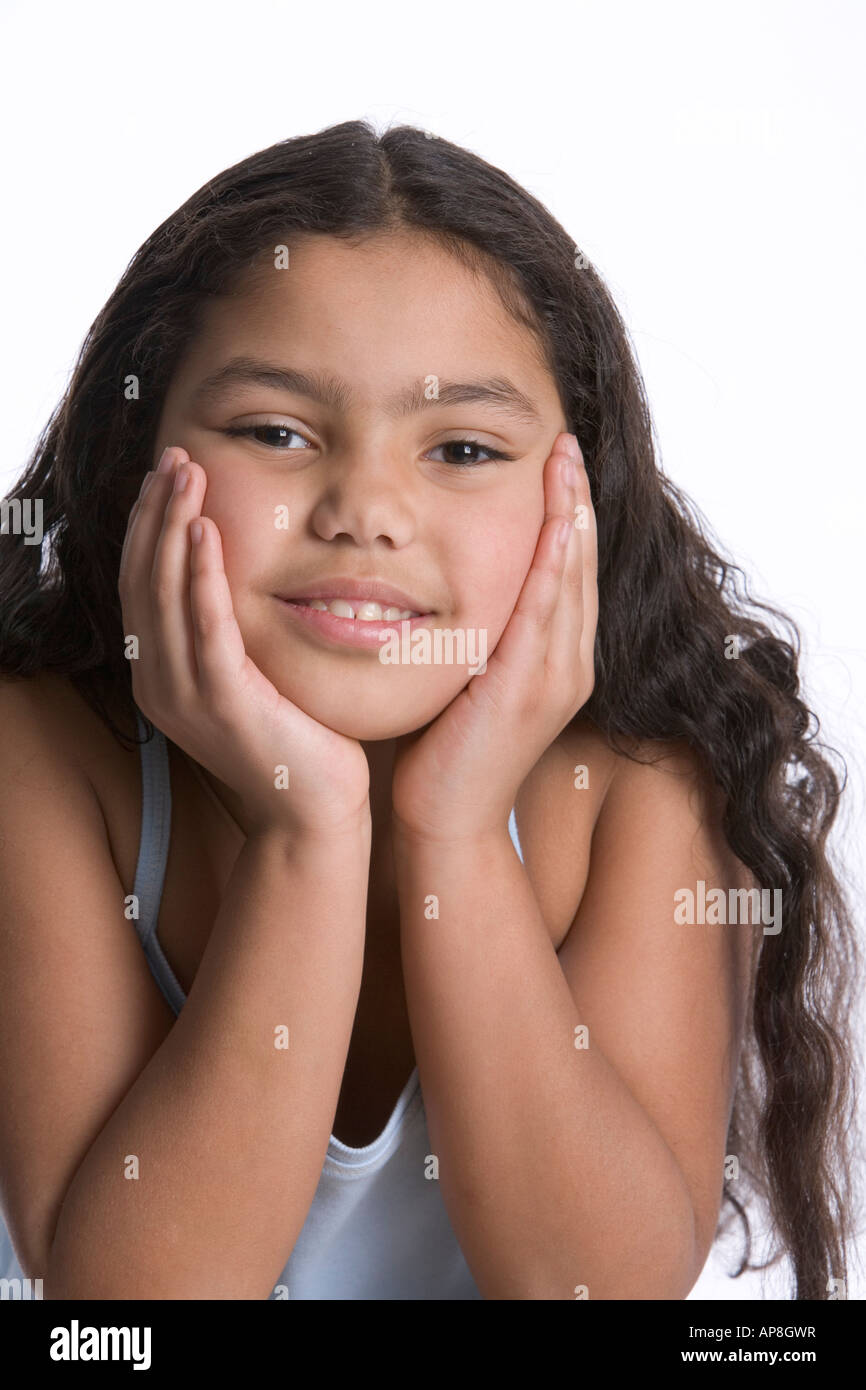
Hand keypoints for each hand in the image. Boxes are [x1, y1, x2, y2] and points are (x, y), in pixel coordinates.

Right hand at [118, 447, 370, 837]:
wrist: (312, 809)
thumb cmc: (295, 737)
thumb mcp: (251, 674)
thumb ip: (230, 629)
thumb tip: (238, 568)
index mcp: (160, 676)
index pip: (140, 584)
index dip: (148, 525)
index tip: (165, 475)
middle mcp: (158, 685)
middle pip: (142, 579)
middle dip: (155, 512)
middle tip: (173, 457)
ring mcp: (185, 697)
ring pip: (163, 594)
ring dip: (173, 527)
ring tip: (185, 474)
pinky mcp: (223, 703)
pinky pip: (204, 628)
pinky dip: (201, 575)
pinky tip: (207, 531)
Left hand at [389, 432, 596, 842]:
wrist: (445, 819)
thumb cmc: (445, 749)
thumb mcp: (468, 676)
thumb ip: (477, 633)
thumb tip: (448, 582)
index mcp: (556, 661)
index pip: (568, 573)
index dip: (568, 515)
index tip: (558, 464)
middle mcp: (568, 665)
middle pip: (581, 566)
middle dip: (576, 500)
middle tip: (567, 443)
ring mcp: (556, 678)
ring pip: (572, 581)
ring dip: (571, 517)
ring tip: (566, 462)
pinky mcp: (529, 689)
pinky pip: (547, 614)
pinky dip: (554, 565)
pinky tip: (556, 524)